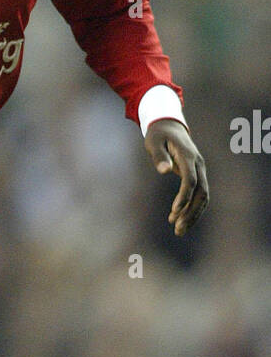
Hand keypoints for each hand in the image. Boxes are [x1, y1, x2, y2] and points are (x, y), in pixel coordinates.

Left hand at [144, 119, 208, 235]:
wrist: (169, 125)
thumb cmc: (158, 135)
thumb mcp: (153, 142)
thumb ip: (159, 156)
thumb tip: (163, 171)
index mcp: (188, 156)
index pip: (190, 180)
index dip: (183, 197)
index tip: (174, 211)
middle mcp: (198, 164)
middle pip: (201, 192)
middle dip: (190, 211)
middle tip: (177, 229)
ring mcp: (200, 170)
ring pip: (203, 196)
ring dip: (193, 214)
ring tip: (179, 231)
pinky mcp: (197, 175)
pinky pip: (199, 194)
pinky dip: (192, 208)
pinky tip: (179, 220)